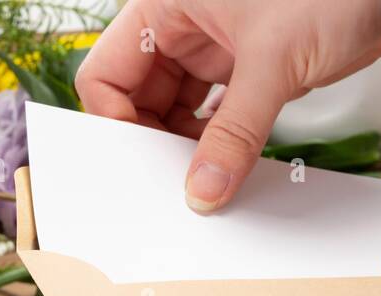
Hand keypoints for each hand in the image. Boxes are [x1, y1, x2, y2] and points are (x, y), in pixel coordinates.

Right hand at [75, 0, 380, 211]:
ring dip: (188, 150)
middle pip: (139, 99)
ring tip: (203, 185)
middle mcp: (184, 26)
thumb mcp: (274, 62)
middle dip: (153, 145)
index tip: (140, 166)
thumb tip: (203, 192)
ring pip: (177, 112)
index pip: (105, 75)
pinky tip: (230, 171)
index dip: (116, 123)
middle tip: (172, 188)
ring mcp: (218, 47)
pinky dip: (222, 145)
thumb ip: (234, 134)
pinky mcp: (254, 67)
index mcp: (165, 6)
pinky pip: (219, 117)